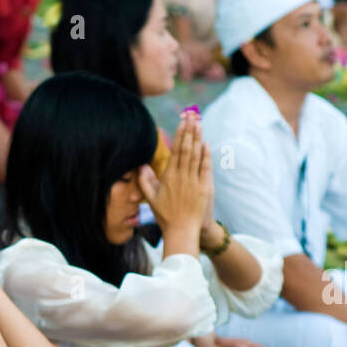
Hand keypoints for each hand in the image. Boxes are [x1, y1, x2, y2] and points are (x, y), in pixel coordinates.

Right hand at [139, 112, 210, 239]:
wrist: (181, 230)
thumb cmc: (165, 215)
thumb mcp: (151, 199)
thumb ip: (146, 181)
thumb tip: (140, 165)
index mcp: (169, 177)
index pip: (176, 150)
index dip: (180, 134)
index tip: (183, 121)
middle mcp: (182, 176)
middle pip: (187, 149)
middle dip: (190, 131)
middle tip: (193, 115)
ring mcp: (194, 181)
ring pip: (196, 155)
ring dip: (198, 138)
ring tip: (199, 124)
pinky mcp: (204, 187)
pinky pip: (205, 167)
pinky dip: (206, 155)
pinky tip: (206, 144)